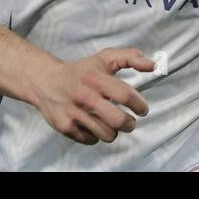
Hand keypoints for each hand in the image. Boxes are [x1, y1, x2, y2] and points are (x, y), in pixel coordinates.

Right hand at [31, 48, 153, 144]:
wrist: (45, 81)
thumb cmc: (80, 71)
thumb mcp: (104, 59)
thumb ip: (130, 58)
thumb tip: (153, 65)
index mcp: (96, 78)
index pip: (125, 94)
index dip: (139, 104)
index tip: (142, 108)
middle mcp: (85, 97)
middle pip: (118, 121)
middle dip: (130, 124)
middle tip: (130, 122)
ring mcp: (74, 114)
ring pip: (106, 134)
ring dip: (114, 131)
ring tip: (111, 123)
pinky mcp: (65, 127)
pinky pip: (91, 140)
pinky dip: (96, 136)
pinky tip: (94, 125)